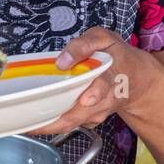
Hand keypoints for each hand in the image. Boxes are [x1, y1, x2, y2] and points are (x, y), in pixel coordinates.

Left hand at [26, 26, 156, 134]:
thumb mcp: (103, 39)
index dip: (95, 93)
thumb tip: (63, 60)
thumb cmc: (115, 55)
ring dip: (51, 125)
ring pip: (73, 123)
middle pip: (83, 114)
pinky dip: (54, 124)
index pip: (104, 85)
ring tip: (29, 124)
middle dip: (59, 120)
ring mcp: (98, 111)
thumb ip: (84, 45)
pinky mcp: (91, 118)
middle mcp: (106, 98)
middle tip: (34, 122)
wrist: (134, 77)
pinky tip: (37, 121)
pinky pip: (71, 124)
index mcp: (110, 75)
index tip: (86, 99)